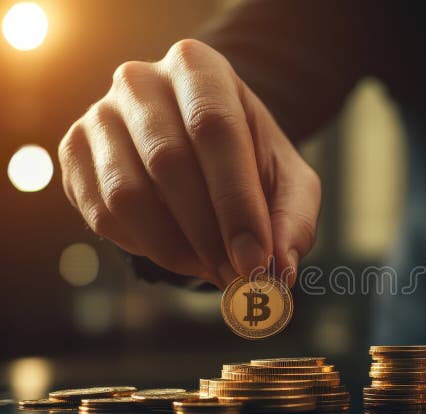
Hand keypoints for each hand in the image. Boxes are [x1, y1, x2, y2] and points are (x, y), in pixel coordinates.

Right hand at [59, 39, 320, 288]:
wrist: (204, 145)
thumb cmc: (252, 159)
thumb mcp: (290, 182)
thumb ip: (294, 221)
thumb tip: (281, 272)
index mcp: (198, 67)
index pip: (214, 129)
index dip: (236, 202)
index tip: (256, 260)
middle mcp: (140, 81)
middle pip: (168, 161)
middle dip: (208, 234)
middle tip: (237, 276)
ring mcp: (99, 115)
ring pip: (128, 194)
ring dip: (175, 248)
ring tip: (212, 270)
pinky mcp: (74, 153)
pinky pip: (102, 215)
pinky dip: (145, 248)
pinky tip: (180, 254)